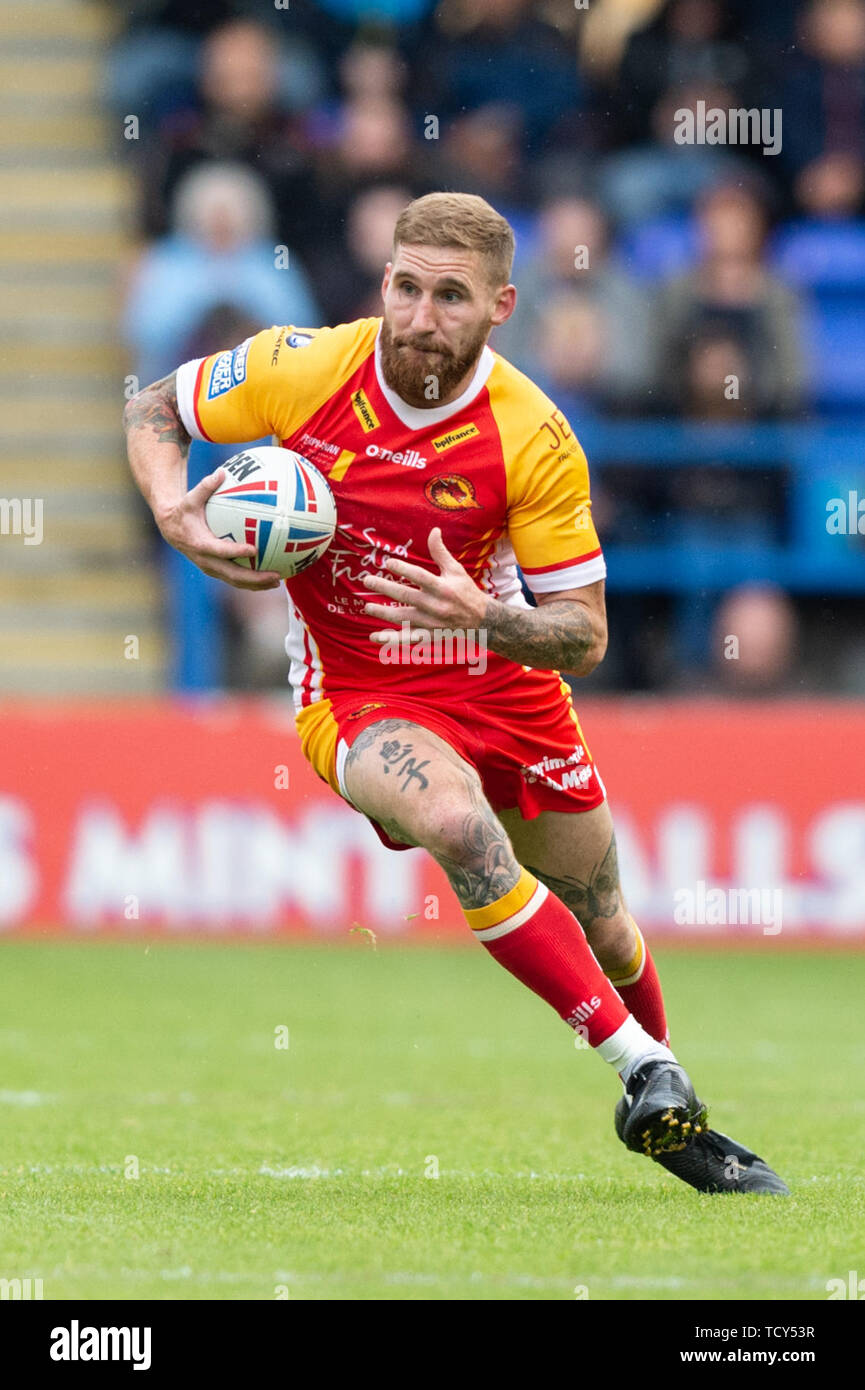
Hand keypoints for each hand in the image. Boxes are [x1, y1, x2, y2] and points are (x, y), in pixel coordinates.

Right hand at [156, 468, 282, 590]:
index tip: (254, 549)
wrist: (171, 530)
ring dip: (256, 584)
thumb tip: (221, 471)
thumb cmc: (184, 511)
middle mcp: (206, 561)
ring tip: (277, 582)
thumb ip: (205, 486)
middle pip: (232, 574)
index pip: (221, 550)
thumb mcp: (191, 498)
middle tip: (275, 576)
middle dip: (254, 578)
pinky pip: (235, 579)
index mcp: (201, 544)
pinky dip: (251, 581)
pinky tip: (269, 578)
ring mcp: (211, 568)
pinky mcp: (216, 571)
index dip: (236, 551)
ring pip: (235, 581)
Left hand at [362, 527, 485, 641]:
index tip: (387, 562)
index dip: (403, 569)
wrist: (481, 621)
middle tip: (367, 580)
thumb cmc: (466, 591)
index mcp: (443, 588)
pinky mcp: (428, 635)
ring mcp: (431, 623)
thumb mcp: (456, 570)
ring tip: (367, 607)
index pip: (420, 577)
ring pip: (403, 618)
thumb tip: (434, 530)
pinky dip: (390, 640)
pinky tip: (374, 636)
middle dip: (385, 588)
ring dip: (383, 613)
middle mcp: (436, 606)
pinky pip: (407, 638)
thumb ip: (441, 552)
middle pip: (407, 596)